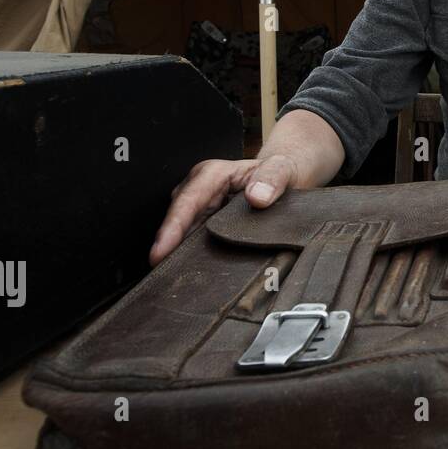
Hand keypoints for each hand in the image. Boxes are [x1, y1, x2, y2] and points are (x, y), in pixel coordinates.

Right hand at [149, 154, 301, 265]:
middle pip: (177, 221)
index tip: (161, 251)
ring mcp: (201, 211)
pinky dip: (189, 257)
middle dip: (167, 247)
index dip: (172, 227)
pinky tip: (190, 275)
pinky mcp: (205, 226)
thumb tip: (257, 196)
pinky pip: (192, 243)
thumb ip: (274, 178)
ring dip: (176, 255)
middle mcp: (200, 192)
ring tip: (173, 280)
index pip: (188, 201)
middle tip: (163, 275)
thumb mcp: (283, 169)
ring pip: (181, 235)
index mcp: (212, 175)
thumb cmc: (280, 172)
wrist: (287, 180)